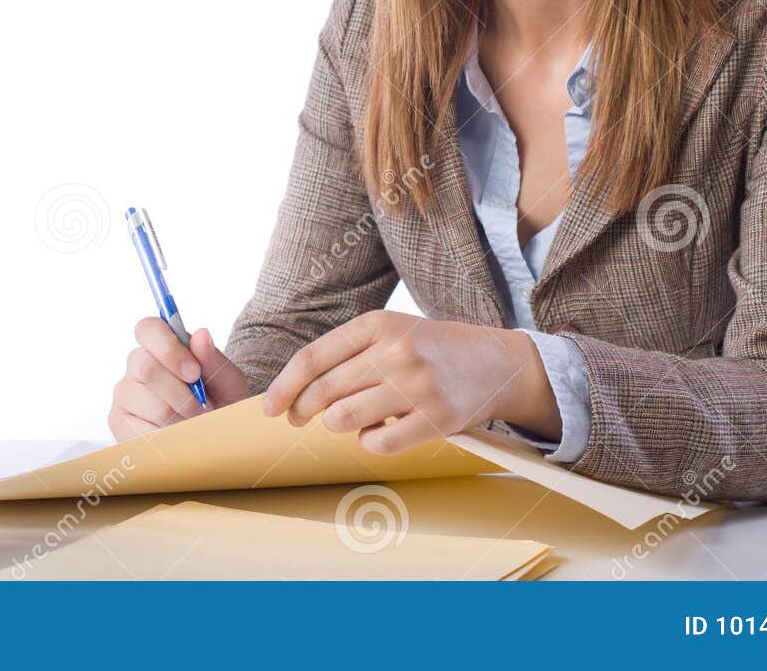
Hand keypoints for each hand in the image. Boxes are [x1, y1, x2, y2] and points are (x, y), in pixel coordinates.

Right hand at [108, 317, 250, 440]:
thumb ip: (214, 360)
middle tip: (204, 407)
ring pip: (152, 406)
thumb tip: (201, 334)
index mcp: (160, 344)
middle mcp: (136, 363)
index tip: (194, 372)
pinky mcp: (120, 422)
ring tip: (196, 423)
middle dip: (182, 393)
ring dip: (182, 419)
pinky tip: (178, 434)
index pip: (148, 329)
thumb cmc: (221, 402)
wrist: (216, 434)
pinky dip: (171, 437)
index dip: (169, 349)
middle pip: (147, 368)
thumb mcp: (228, 382)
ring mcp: (125, 393)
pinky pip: (145, 432)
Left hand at [259, 311, 557, 453]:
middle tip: (298, 419)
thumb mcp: (391, 331)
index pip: (313, 358)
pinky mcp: (436, 418)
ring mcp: (417, 385)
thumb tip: (295, 391)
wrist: (497, 361)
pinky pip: (378, 443)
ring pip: (344, 418)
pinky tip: (379, 432)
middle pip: (323, 391)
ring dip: (337, 424)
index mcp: (378, 323)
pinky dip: (369, 442)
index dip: (284, 386)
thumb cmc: (431, 348)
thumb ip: (348, 353)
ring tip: (348, 418)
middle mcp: (395, 350)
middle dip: (302, 410)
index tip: (269, 407)